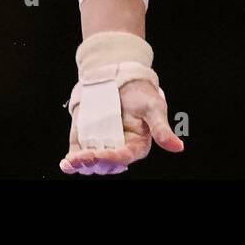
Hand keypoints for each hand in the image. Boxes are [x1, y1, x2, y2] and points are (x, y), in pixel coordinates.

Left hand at [59, 79, 184, 174]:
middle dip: (93, 162)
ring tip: (72, 161)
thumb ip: (161, 129)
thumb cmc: (141, 94)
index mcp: (137, 146)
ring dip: (81, 165)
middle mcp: (119, 150)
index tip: (97, 155)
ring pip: (91, 165)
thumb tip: (179, 148)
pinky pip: (78, 156)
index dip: (110, 158)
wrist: (120, 79)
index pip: (123, 157)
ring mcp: (101, 146)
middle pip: (105, 165)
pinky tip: (66, 164)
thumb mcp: (153, 107)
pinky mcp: (86, 142)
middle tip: (81, 158)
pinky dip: (71, 163)